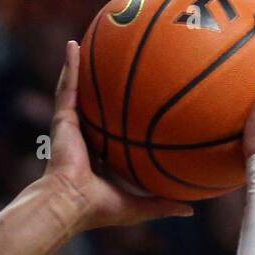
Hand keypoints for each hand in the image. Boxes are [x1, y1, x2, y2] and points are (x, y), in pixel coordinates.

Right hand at [48, 41, 193, 229]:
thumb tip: (191, 211)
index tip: (141, 105)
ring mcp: (72, 128)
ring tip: (90, 43)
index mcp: (101, 158)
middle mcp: (86, 140)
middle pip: (97, 107)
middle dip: (104, 87)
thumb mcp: (140, 206)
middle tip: (119, 65)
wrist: (71, 204)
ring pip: (79, 91)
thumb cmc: (101, 209)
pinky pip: (67, 87)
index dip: (124, 120)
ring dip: (82, 68)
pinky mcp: (62, 120)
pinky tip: (74, 45)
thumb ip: (164, 204)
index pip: (114, 133)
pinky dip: (69, 66)